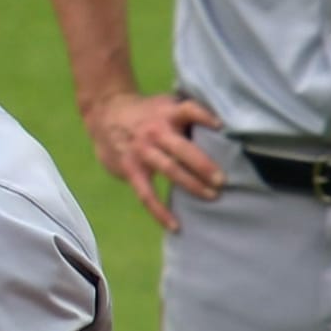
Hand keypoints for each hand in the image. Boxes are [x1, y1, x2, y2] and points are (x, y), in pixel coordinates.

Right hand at [83, 92, 223, 231]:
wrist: (105, 113)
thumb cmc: (147, 113)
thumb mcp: (165, 104)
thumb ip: (188, 115)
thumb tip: (226, 129)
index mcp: (168, 113)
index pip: (189, 110)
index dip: (204, 116)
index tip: (221, 126)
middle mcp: (156, 132)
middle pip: (182, 148)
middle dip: (203, 164)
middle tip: (223, 180)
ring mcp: (142, 151)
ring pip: (169, 170)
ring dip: (192, 184)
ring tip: (212, 196)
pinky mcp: (131, 169)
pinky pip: (147, 194)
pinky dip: (161, 212)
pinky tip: (175, 226)